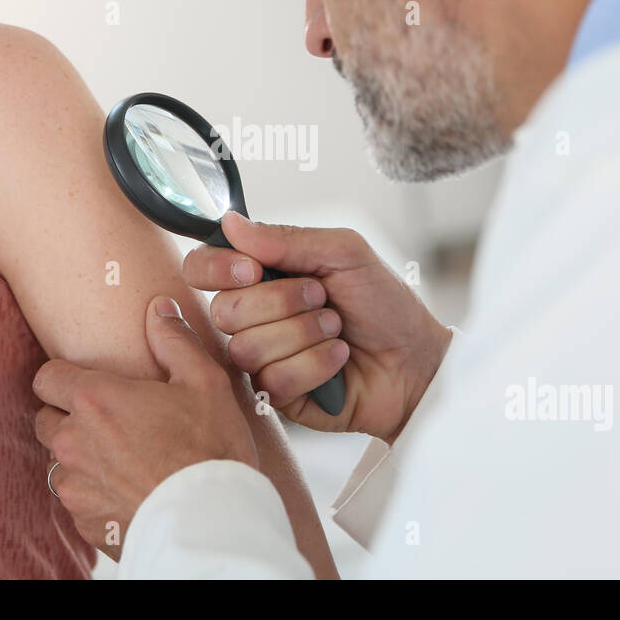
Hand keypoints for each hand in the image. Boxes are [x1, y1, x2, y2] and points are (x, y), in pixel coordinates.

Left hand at [32, 296, 258, 560]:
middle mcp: (73, 442)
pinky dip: (95, 492)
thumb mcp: (204, 382)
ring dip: (81, 456)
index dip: (65, 376)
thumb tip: (159, 308)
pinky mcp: (85, 522)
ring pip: (59, 463)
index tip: (90, 381)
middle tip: (111, 419)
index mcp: (95, 400)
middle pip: (45, 419)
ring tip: (123, 457)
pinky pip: (77, 500)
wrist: (213, 523)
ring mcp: (75, 487)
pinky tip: (130, 488)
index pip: (45, 377)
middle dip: (69, 416)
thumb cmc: (212, 448)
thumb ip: (174, 341)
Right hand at [183, 211, 452, 442]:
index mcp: (261, 275)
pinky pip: (273, 379)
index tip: (253, 270)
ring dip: (304, 333)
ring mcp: (262, 358)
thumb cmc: (384, 302)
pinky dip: (316, 364)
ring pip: (246, 347)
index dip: (217, 268)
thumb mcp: (343, 253)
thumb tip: (231, 223)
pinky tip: (338, 359)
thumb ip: (286, 239)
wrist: (417, 359)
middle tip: (323, 298)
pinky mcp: (277, 396)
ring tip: (336, 330)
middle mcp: (254, 316)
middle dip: (283, 301)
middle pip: (224, 310)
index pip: (202, 267)